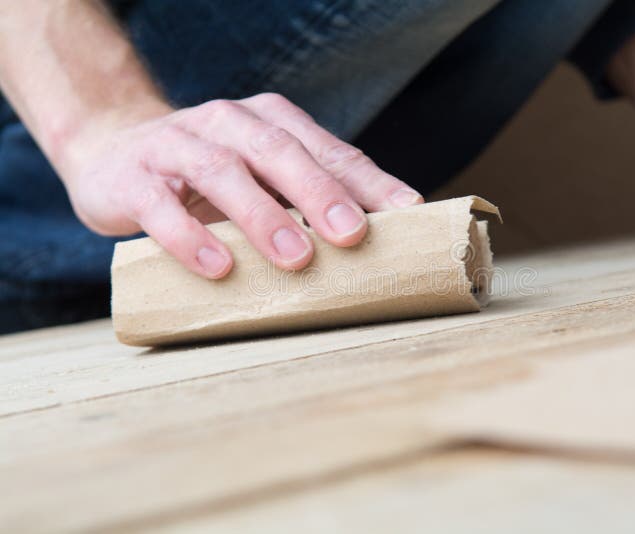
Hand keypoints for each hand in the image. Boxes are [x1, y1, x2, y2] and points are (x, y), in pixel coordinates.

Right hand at [61, 93, 423, 278]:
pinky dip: (190, 237)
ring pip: (223, 173)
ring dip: (262, 217)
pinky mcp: (133, 178)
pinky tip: (219, 267)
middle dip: (319, 191)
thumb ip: (306, 197)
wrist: (111, 153)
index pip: (327, 148)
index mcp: (269, 121)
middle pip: (278, 151)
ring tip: (296, 258)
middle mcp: (227, 123)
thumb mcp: (261, 177)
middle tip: (353, 234)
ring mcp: (176, 145)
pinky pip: (161, 206)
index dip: (367, 180)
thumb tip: (379, 242)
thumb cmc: (208, 176)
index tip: (406, 212)